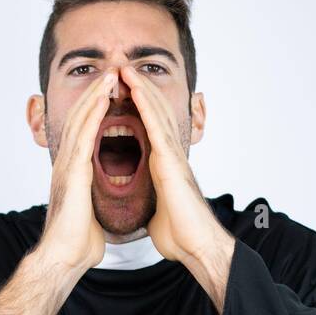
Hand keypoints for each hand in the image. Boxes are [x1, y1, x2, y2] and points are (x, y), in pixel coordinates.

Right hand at [37, 71, 116, 270]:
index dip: (96, 109)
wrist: (64, 257)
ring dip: (95, 95)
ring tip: (110, 74)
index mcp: (73, 172)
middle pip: (80, 118)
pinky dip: (93, 115)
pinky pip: (84, 137)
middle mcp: (67, 164)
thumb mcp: (90, 211)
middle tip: (111, 71)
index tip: (111, 91)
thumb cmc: (77, 242)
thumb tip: (100, 200)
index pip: (84, 132)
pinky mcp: (73, 173)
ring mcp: (68, 166)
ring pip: (80, 121)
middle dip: (95, 93)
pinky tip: (103, 98)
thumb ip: (93, 198)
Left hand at [118, 64, 229, 262]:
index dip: (138, 108)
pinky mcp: (170, 162)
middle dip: (138, 90)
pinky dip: (146, 105)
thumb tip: (148, 204)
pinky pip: (156, 127)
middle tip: (121, 69)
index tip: (121, 92)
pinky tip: (134, 88)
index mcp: (162, 166)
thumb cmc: (180, 234)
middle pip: (154, 113)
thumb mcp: (158, 211)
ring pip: (156, 113)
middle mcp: (168, 155)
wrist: (195, 246)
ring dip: (140, 88)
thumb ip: (153, 200)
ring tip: (124, 68)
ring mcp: (171, 156)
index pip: (150, 128)